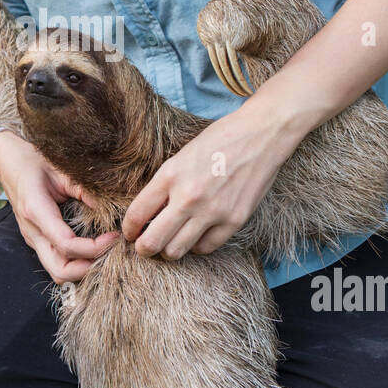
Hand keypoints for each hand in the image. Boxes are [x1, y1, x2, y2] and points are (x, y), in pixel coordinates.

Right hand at [0, 130, 118, 281]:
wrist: (8, 160)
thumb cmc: (34, 160)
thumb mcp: (63, 170)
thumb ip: (86, 191)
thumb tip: (114, 209)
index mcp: (36, 210)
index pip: (66, 245)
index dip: (94, 247)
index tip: (115, 235)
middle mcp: (32, 231)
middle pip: (59, 271)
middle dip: (88, 268)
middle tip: (111, 251)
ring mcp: (32, 238)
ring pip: (57, 271)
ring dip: (82, 268)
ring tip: (103, 251)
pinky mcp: (36, 239)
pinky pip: (55, 261)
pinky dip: (75, 261)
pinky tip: (92, 248)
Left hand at [120, 98, 302, 259]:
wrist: (260, 135)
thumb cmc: (218, 141)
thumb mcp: (180, 157)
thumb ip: (164, 186)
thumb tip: (146, 216)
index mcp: (170, 175)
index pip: (136, 215)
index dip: (128, 230)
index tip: (130, 233)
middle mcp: (188, 196)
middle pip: (151, 242)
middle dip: (143, 248)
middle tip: (145, 247)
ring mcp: (212, 211)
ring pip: (176, 251)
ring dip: (169, 251)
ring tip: (170, 243)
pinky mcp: (234, 220)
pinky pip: (205, 248)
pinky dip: (196, 246)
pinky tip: (196, 236)